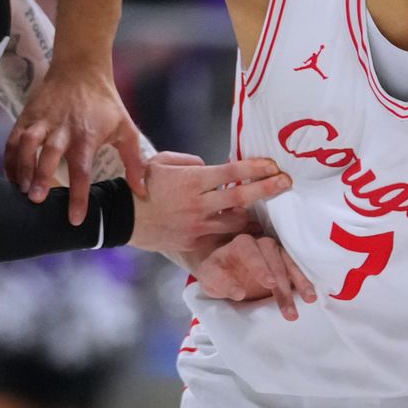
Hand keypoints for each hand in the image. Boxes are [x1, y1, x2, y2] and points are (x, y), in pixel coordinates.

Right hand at [7, 63, 149, 222]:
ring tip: (21, 190)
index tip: (75, 218)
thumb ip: (134, 161)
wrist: (80, 68)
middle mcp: (62, 129)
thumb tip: (142, 191)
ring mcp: (42, 121)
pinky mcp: (27, 116)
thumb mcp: (126, 129)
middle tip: (36, 200)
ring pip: (27, 144)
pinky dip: (9, 158)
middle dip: (41, 177)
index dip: (78, 195)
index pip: (82, 170)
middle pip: (49, 155)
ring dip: (22, 167)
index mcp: (87, 136)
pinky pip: (13, 139)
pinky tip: (11, 176)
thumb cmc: (105, 103)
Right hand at [127, 153, 290, 254]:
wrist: (120, 217)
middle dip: (268, 189)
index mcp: (192, 181)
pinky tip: (244, 233)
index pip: (231, 173)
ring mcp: (197, 227)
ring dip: (252, 216)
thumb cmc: (141, 185)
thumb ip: (190, 163)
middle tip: (287, 183)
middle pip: (242, 198)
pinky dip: (232, 235)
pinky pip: (220, 240)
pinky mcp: (193, 244)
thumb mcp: (162, 163)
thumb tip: (211, 168)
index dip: (255, 168)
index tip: (273, 164)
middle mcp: (199, 204)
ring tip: (266, 211)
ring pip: (236, 223)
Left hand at [189, 231, 316, 319]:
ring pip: (290, 263)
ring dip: (300, 281)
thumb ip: (221, 283)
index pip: (251, 251)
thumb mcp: (210, 279)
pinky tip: (311, 295)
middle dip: (283, 283)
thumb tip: (239, 292)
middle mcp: (261, 244)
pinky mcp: (285, 263)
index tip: (270, 284)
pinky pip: (298, 269)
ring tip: (309, 299)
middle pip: (275, 259)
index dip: (261, 267)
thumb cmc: (217, 274)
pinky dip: (305, 281)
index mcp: (240, 244)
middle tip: (288, 306)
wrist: (227, 274)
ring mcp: (276, 252)